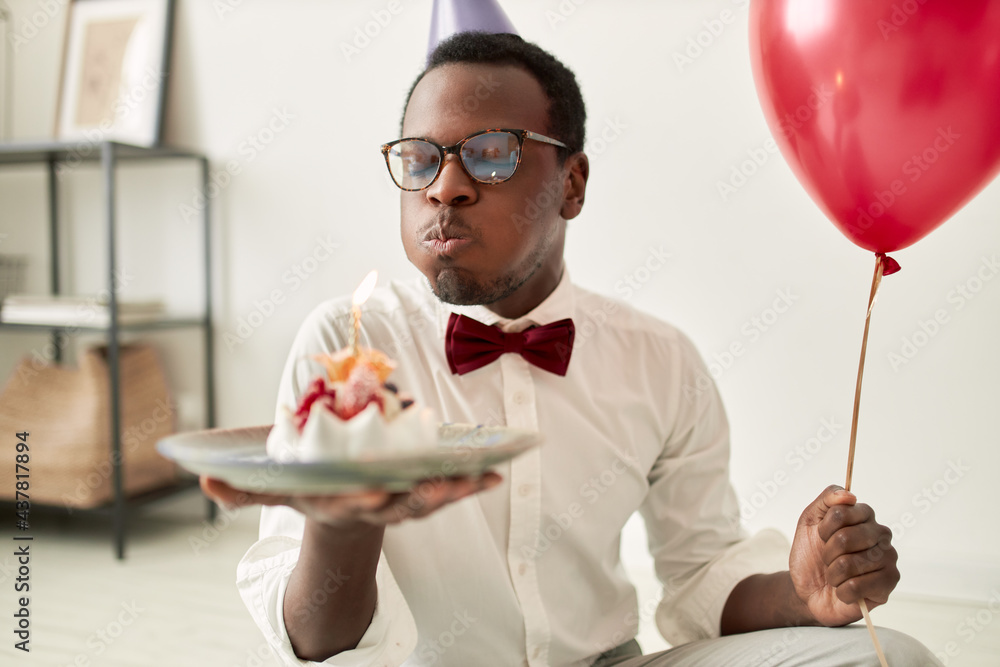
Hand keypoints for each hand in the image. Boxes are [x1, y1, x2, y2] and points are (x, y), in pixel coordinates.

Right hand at [200, 472, 501, 528]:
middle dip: (421, 498)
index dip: (360, 502)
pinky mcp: (423, 492)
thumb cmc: (311, 490)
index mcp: (339, 503)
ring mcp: (402, 501)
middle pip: (399, 505)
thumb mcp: (276, 492)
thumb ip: (243, 490)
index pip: (349, 505)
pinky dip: (472, 483)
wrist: (343, 505)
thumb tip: (202, 483)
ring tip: (481, 475)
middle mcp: (374, 505)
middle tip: (443, 486)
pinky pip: (450, 489)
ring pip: (432, 499)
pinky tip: (497, 471)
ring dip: (456, 490)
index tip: (371, 495)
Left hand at [788, 485, 899, 626]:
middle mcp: (881, 534)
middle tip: (828, 559)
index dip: (824, 528)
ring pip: (849, 564)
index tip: (821, 536)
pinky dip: (841, 591)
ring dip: (833, 574)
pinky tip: (845, 590)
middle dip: (827, 553)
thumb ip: (827, 499)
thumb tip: (849, 495)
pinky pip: (856, 586)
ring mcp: (888, 558)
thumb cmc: (813, 553)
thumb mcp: (809, 520)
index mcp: (864, 515)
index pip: (841, 512)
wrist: (809, 588)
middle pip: (845, 538)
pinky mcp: (889, 583)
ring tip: (837, 576)